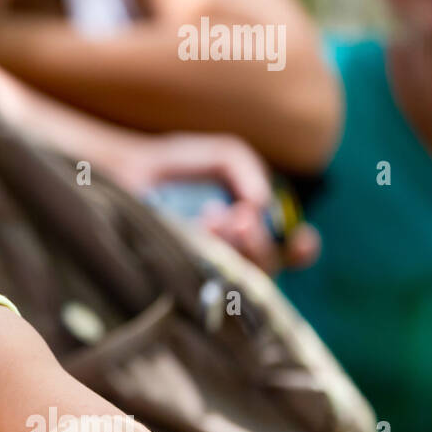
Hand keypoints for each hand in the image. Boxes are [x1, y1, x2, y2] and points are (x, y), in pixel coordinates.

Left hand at [110, 130, 319, 273]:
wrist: (129, 168)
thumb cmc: (176, 161)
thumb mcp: (224, 154)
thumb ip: (250, 170)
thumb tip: (260, 204)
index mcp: (251, 227)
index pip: (290, 252)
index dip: (302, 250)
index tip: (300, 239)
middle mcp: (233, 251)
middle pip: (267, 267)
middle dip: (260, 242)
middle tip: (240, 217)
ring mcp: (207, 265)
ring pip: (238, 276)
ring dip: (234, 247)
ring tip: (213, 216)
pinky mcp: (179, 271)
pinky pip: (204, 276)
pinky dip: (209, 251)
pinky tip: (200, 226)